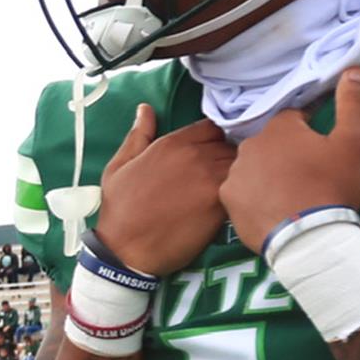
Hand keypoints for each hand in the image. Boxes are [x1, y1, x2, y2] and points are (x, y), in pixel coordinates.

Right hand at [91, 103, 233, 275]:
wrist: (126, 250)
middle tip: (223, 172)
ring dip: (240, 172)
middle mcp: (194, 156)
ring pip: (240, 163)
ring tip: (233, 185)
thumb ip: (137, 136)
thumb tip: (144, 109)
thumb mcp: (118, 167)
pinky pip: (242, 186)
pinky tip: (235, 200)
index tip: (212, 152)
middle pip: (230, 144)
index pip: (211, 127)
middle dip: (229, 154)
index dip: (214, 138)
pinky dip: (242, 190)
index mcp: (171, 144)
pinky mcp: (221, 202)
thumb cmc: (119, 210)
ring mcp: (210, 178)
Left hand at [222, 67, 359, 252]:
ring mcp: (235, 174)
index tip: (322, 150)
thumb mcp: (354, 141)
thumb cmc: (333, 185)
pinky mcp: (228, 202)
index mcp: (278, 127)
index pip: (293, 119)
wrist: (308, 236)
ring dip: (269, 175)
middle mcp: (249, 145)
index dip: (309, 132)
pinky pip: (243, 193)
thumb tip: (352, 68)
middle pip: (271, 143)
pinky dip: (256, 198)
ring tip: (291, 194)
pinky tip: (273, 209)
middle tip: (308, 176)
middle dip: (287, 153)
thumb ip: (352, 103)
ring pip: (255, 167)